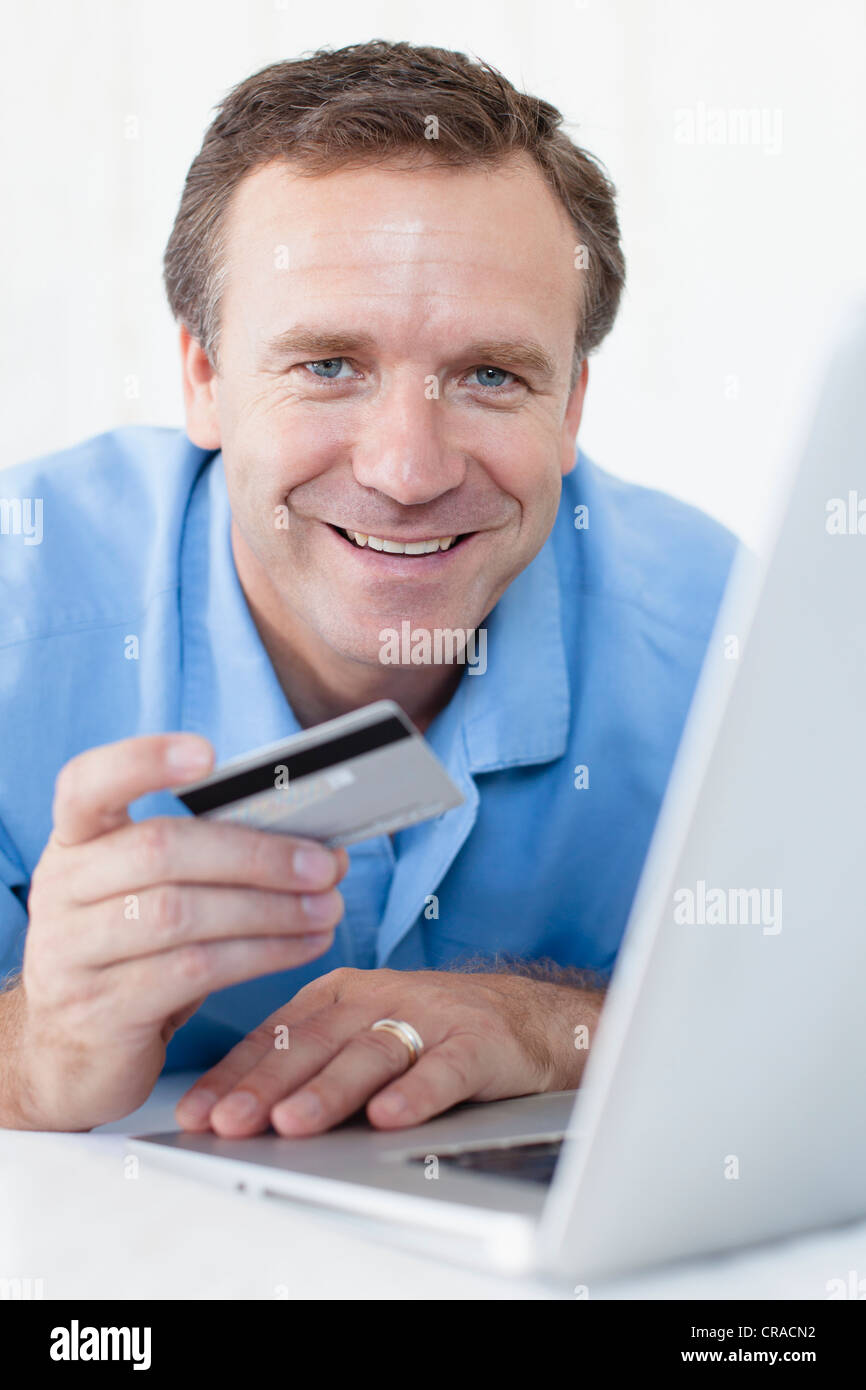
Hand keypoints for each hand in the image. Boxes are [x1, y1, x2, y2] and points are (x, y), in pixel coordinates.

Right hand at [10, 733, 347, 1130]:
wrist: (68, 1058)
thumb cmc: (131, 959)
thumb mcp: (153, 898)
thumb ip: (215, 863)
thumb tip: (318, 846)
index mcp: (75, 844)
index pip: (88, 784)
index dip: (142, 761)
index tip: (208, 755)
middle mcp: (62, 889)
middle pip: (160, 850)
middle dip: (256, 854)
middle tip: (323, 863)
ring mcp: (72, 952)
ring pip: (181, 913)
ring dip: (271, 909)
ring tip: (328, 908)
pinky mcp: (101, 1010)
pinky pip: (193, 970)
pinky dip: (261, 954)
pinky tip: (303, 947)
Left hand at [175, 966, 602, 1136]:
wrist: (527, 1019)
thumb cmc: (429, 1031)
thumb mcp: (360, 1033)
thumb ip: (307, 1063)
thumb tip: (233, 1112)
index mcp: (340, 993)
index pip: (276, 1033)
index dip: (234, 1073)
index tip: (197, 1111)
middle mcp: (379, 997)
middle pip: (315, 1043)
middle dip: (266, 1086)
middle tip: (229, 1121)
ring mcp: (429, 1017)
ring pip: (370, 1053)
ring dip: (329, 1091)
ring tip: (294, 1123)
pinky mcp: (477, 1041)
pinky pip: (442, 1069)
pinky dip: (415, 1094)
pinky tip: (389, 1118)